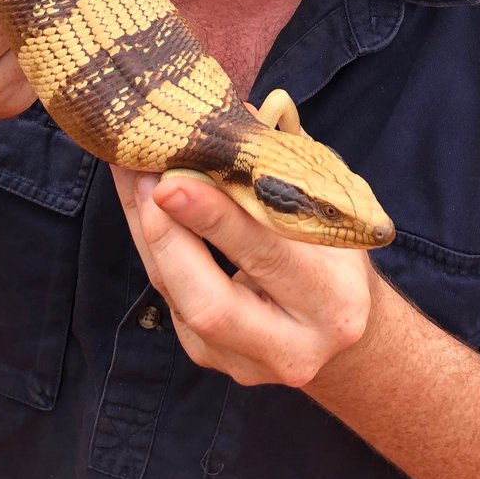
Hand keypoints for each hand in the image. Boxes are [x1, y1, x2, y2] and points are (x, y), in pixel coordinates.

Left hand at [111, 164, 377, 387]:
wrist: (344, 331)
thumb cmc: (335, 254)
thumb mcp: (331, 207)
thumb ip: (288, 165)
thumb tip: (238, 114)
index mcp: (335, 301)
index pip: (269, 257)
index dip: (216, 220)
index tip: (174, 178)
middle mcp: (294, 347)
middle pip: (211, 305)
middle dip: (167, 239)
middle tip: (143, 177)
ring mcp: (249, 364)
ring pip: (182, 306)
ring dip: (151, 238)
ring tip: (135, 177)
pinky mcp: (215, 363)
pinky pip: (172, 305)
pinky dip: (155, 251)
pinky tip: (146, 208)